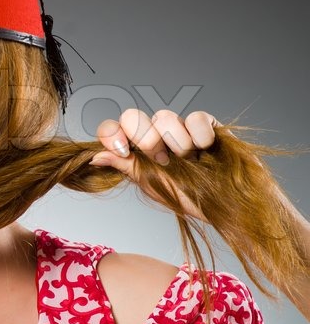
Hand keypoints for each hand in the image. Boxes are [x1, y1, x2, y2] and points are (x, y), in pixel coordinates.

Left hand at [89, 109, 219, 219]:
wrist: (228, 208)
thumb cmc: (189, 199)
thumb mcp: (152, 185)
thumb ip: (125, 166)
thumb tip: (95, 157)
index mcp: (137, 149)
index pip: (114, 128)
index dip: (113, 134)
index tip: (123, 150)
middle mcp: (155, 134)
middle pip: (133, 116)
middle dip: (145, 139)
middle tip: (162, 160)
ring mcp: (180, 128)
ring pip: (164, 115)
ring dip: (175, 142)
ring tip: (188, 160)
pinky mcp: (206, 125)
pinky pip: (195, 117)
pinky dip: (199, 135)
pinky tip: (206, 150)